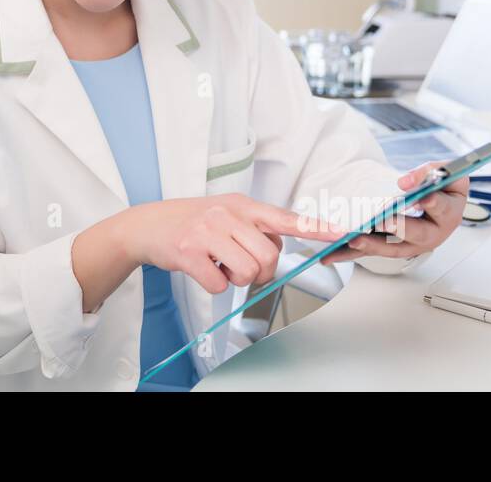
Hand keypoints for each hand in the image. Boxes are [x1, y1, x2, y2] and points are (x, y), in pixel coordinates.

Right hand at [121, 195, 350, 294]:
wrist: (147, 225)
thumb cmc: (191, 222)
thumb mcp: (225, 213)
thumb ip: (254, 226)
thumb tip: (278, 245)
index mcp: (242, 206)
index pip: (287, 218)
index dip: (317, 228)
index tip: (342, 233)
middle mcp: (227, 215)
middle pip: (270, 257)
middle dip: (260, 271)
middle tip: (240, 266)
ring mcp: (208, 233)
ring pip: (248, 272)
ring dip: (236, 278)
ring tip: (219, 265)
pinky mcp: (190, 253)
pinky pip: (221, 284)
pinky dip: (214, 284)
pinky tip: (202, 270)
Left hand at [321, 159, 468, 265]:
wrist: (440, 200)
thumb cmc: (443, 187)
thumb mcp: (444, 171)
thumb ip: (429, 172)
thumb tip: (406, 183)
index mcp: (448, 214)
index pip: (442, 208)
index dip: (433, 202)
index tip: (424, 196)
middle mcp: (432, 235)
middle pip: (415, 235)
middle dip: (397, 227)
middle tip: (382, 221)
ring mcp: (411, 244)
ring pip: (391, 248)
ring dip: (371, 245)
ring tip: (352, 240)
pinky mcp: (392, 247)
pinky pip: (372, 250)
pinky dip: (352, 253)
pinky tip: (332, 255)